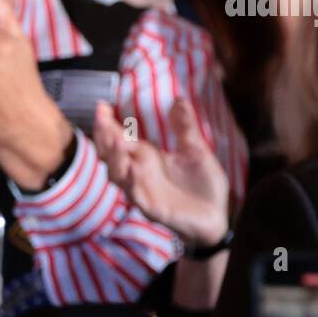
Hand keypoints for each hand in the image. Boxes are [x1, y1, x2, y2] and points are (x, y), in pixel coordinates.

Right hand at [93, 98, 228, 247]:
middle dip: (104, 137)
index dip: (108, 123)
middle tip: (101, 119)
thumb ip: (185, 128)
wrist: (216, 217)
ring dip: (114, 158)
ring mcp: (142, 191)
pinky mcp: (153, 209)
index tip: (101, 105)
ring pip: (118, 175)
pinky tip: (134, 168)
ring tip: (116, 140)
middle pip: (110, 155)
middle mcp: (138, 173)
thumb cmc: (202, 185)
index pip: (119, 137)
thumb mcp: (196, 151)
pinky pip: (136, 196)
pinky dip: (133, 183)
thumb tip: (180, 99)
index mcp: (145, 157)